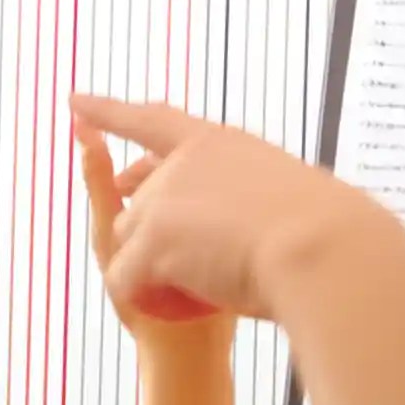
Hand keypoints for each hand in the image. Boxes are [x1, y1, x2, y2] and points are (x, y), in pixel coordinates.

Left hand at [71, 94, 393, 319]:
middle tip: (195, 257)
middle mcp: (183, 161)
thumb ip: (257, 199)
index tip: (74, 101)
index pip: (154, 119)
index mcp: (219, 141)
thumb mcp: (290, 196)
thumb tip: (249, 223)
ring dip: (153, 261)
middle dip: (155, 229)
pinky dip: (140, 291)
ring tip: (202, 283)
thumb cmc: (330, 231)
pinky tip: (164, 303)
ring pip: (130, 235)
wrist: (325, 250)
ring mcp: (164, 197)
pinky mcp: (154, 237)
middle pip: (140, 198)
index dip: (110, 111)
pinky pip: (126, 273)